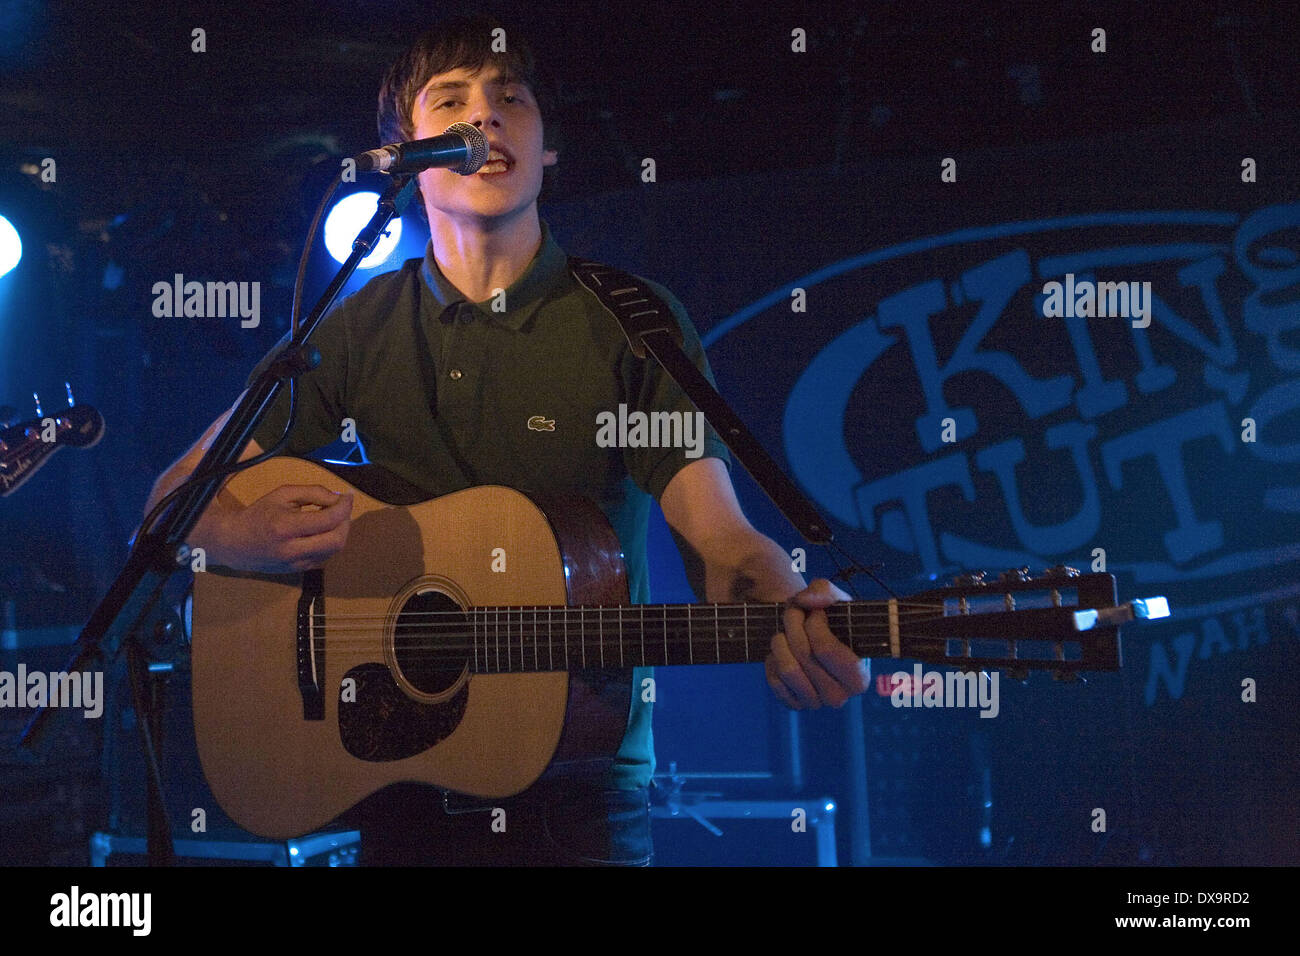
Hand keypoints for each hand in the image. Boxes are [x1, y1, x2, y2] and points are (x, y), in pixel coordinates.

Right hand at [214, 484, 352, 572]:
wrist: (235, 544)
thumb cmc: (260, 514)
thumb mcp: (283, 494)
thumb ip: (313, 493)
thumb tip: (339, 498)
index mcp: (285, 527)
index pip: (328, 520)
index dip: (344, 507)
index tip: (348, 496)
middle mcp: (292, 550)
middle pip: (337, 540)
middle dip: (346, 521)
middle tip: (342, 508)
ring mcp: (297, 564)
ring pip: (334, 550)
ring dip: (340, 531)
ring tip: (331, 517)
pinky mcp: (300, 571)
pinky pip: (325, 556)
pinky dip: (330, 541)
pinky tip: (322, 531)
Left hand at [764, 578, 868, 708]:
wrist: (814, 639)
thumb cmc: (831, 621)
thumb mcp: (835, 601)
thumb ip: (824, 592)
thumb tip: (806, 601)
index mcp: (858, 677)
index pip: (825, 648)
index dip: (813, 624)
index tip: (815, 614)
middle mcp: (839, 697)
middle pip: (803, 655)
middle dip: (793, 625)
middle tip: (794, 613)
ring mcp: (815, 703)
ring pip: (787, 669)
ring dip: (780, 642)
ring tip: (785, 632)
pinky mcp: (793, 704)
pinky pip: (774, 681)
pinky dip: (773, 660)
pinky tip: (782, 651)